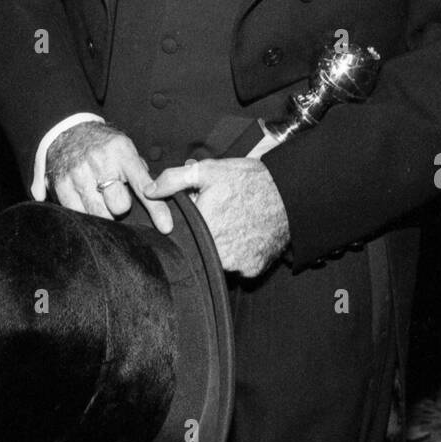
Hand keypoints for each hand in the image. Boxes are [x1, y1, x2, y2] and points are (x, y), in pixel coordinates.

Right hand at [46, 122, 171, 232]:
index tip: (165, 226)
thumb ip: (140, 172)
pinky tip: (87, 201)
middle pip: (119, 205)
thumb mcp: (125, 148)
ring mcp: (79, 174)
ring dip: (104, 212)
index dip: (156, 208)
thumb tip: (157, 196)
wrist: (69, 130)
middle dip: (121, 207)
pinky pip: (78, 213)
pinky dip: (85, 212)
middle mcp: (100, 162)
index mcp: (121, 152)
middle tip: (116, 198)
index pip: (142, 185)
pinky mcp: (61, 185)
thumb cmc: (104, 145)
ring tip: (101, 199)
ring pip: (99, 213)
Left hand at [149, 158, 289, 278]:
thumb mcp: (208, 170)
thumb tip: (149, 190)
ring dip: (220, 245)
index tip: (200, 210)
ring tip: (234, 222)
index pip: (183, 234)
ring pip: (217, 258)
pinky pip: (238, 265)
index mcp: (203, 230)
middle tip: (220, 214)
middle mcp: (219, 254)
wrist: (291, 194)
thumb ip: (174, 180)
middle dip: (204, 233)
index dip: (189, 221)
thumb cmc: (249, 180)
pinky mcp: (254, 271)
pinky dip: (239, 253)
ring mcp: (238, 265)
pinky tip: (246, 234)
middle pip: (199, 247)